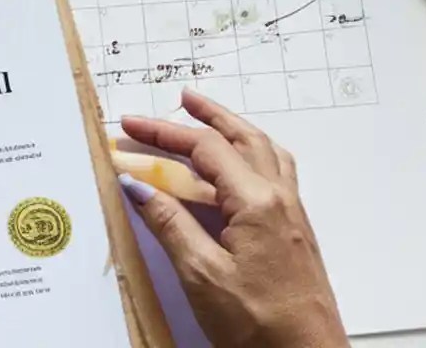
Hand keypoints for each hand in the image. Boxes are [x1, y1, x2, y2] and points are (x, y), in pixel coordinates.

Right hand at [118, 89, 347, 347]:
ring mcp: (291, 215)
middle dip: (208, 115)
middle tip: (181, 100)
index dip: (164, 132)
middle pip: (242, 138)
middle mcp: (280, 199)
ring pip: (264, 152)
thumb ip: (169, 223)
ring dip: (234, 130)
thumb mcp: (201, 273)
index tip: (131, 126)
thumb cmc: (260, 325)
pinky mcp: (293, 233)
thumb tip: (138, 185)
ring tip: (211, 120)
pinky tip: (238, 169)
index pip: (206, 149)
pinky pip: (275, 174)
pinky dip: (252, 155)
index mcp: (257, 202)